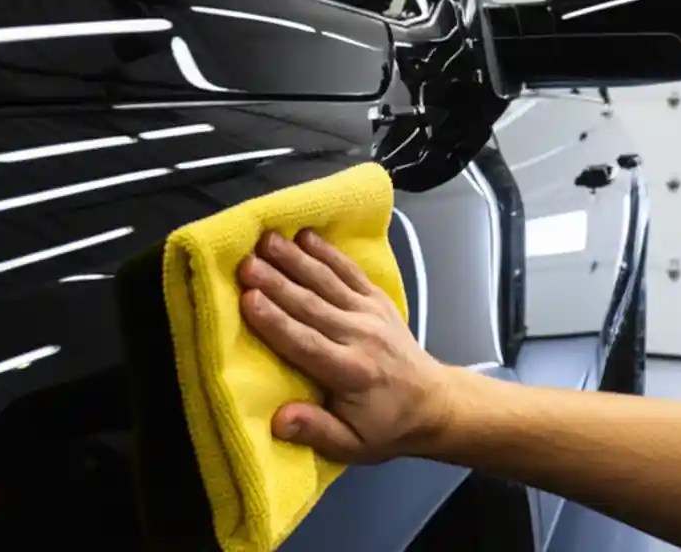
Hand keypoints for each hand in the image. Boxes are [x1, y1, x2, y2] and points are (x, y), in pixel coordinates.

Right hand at [238, 229, 453, 463]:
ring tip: (266, 240)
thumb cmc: (386, 426)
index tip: (249, 299)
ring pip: (327, 281)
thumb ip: (316, 431)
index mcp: (351, 373)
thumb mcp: (353, 445)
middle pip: (311, 305)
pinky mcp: (376, 299)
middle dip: (276, 282)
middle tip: (246, 263)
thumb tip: (279, 420)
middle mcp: (360, 336)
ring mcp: (370, 313)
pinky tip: (305, 235)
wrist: (434, 402)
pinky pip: (349, 271)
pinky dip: (327, 251)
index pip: (306, 343)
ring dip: (295, 259)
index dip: (276, 322)